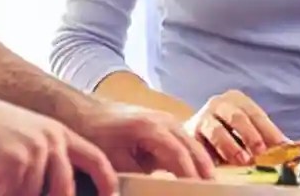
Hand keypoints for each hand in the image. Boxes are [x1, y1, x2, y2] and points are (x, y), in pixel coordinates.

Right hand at [0, 93, 117, 195]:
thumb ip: (42, 156)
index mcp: (57, 132)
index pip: (95, 158)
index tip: (109, 195)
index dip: (106, 181)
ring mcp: (35, 150)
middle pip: (65, 188)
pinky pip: (12, 195)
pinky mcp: (16, 163)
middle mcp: (51, 139)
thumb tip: (53, 186)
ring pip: (33, 195)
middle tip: (22, 192)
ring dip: (11, 194)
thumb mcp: (24, 134)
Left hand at [73, 102, 214, 179]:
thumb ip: (137, 174)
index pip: (178, 154)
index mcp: (152, 128)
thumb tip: (156, 188)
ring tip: (209, 183)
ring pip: (191, 143)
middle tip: (213, 188)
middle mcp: (164, 121)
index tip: (197, 191)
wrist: (87, 112)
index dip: (190, 175)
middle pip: (192, 147)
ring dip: (201, 162)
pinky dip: (192, 155)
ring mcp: (166, 120)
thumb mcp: (114, 158)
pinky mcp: (164, 124)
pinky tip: (196, 171)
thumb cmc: (98, 134)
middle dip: (203, 169)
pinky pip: (184, 141)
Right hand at [185, 90, 287, 166]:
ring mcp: (203, 116)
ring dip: (231, 146)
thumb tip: (291, 148)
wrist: (195, 137)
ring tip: (243, 160)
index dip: (270, 131)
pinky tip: (220, 165)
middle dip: (251, 135)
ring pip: (217, 130)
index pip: (256, 114)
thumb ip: (266, 137)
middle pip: (237, 117)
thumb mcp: (247, 131)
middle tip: (261, 152)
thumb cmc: (228, 134)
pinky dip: (212, 154)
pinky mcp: (190, 133)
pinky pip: (200, 144)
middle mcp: (219, 103)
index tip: (282, 147)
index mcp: (238, 99)